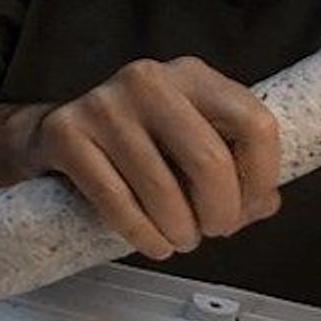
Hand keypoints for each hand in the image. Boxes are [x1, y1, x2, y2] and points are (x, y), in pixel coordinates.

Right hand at [20, 57, 281, 259]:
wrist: (58, 134)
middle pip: (210, 161)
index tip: (250, 206)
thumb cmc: (141, 146)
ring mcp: (105, 104)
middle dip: (221, 213)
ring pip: (162, 189)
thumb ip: (235, 172)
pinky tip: (154, 244)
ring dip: (180, 231)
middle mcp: (150, 80)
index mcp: (193, 75)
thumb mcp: (191, 145)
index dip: (262, 176)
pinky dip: (143, 235)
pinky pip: (116, 201)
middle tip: (214, 231)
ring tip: (181, 240)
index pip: (255, 123)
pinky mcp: (67, 133)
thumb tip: (263, 204)